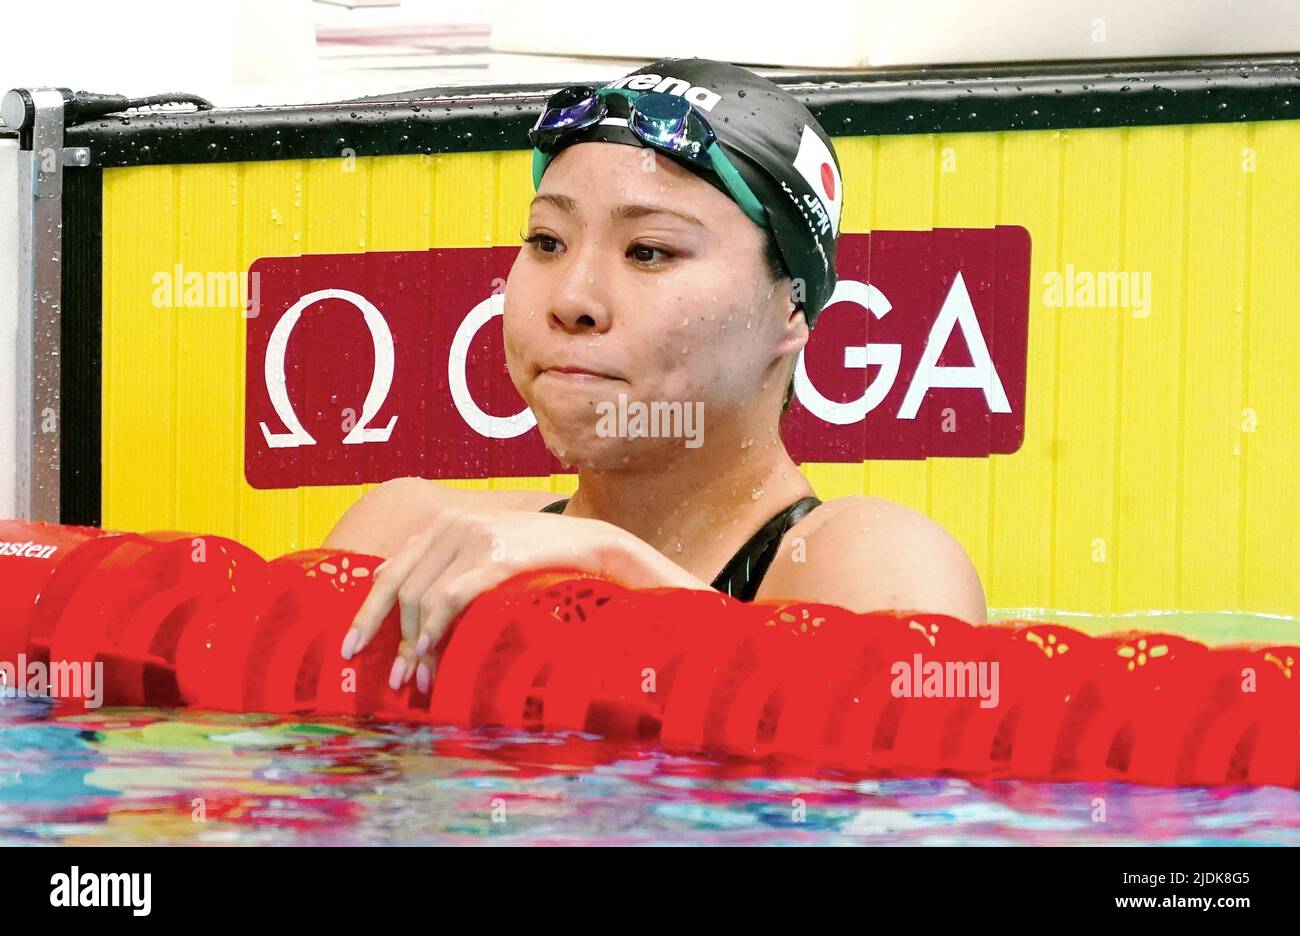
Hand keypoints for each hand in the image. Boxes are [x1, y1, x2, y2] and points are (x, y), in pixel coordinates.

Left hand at [338, 506, 639, 692]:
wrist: (591, 543)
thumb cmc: (536, 555)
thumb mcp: (480, 549)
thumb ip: (436, 560)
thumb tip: (384, 579)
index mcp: (440, 526)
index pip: (389, 573)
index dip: (366, 615)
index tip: (350, 650)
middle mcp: (450, 526)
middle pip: (400, 589)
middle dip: (390, 639)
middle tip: (392, 680)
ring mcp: (473, 538)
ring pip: (423, 598)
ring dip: (416, 645)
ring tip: (420, 680)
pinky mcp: (496, 555)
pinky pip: (453, 596)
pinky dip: (436, 626)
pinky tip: (429, 650)